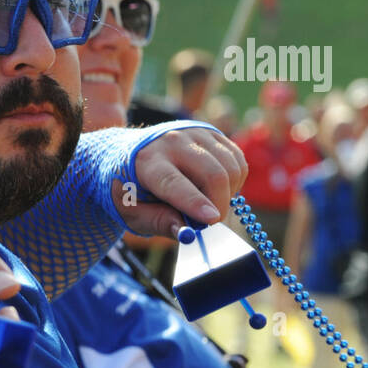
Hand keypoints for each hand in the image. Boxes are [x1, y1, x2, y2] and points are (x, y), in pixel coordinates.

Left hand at [112, 125, 247, 238]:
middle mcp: (172, 141)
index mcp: (146, 161)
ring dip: (227, 194)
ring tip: (208, 203)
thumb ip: (158, 222)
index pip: (173, 182)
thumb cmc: (131, 188)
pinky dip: (234, 182)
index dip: (194, 202)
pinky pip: (238, 162)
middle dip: (219, 204)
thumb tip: (187, 234)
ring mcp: (195, 134)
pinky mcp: (213, 134)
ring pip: (231, 168)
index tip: (212, 219)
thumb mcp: (132, 211)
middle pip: (212, 174)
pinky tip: (215, 188)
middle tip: (211, 223)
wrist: (130, 152)